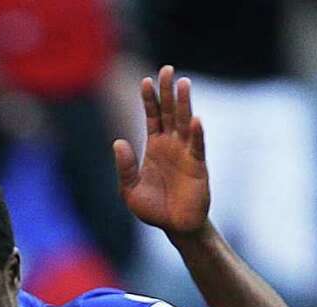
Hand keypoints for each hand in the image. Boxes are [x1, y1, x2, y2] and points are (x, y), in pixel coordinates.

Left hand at [113, 65, 209, 238]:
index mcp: (155, 145)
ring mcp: (186, 152)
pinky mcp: (198, 165)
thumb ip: (124, 167)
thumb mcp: (131, 190)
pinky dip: (196, 133)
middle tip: (167, 70)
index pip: (152, 116)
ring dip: (184, 103)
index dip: (149, 99)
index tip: (145, 80)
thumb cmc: (154, 209)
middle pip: (169, 111)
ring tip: (183, 83)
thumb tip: (118, 142)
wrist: (176, 227)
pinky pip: (197, 146)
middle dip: (167, 91)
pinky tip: (195, 120)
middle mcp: (171, 144)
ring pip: (184, 122)